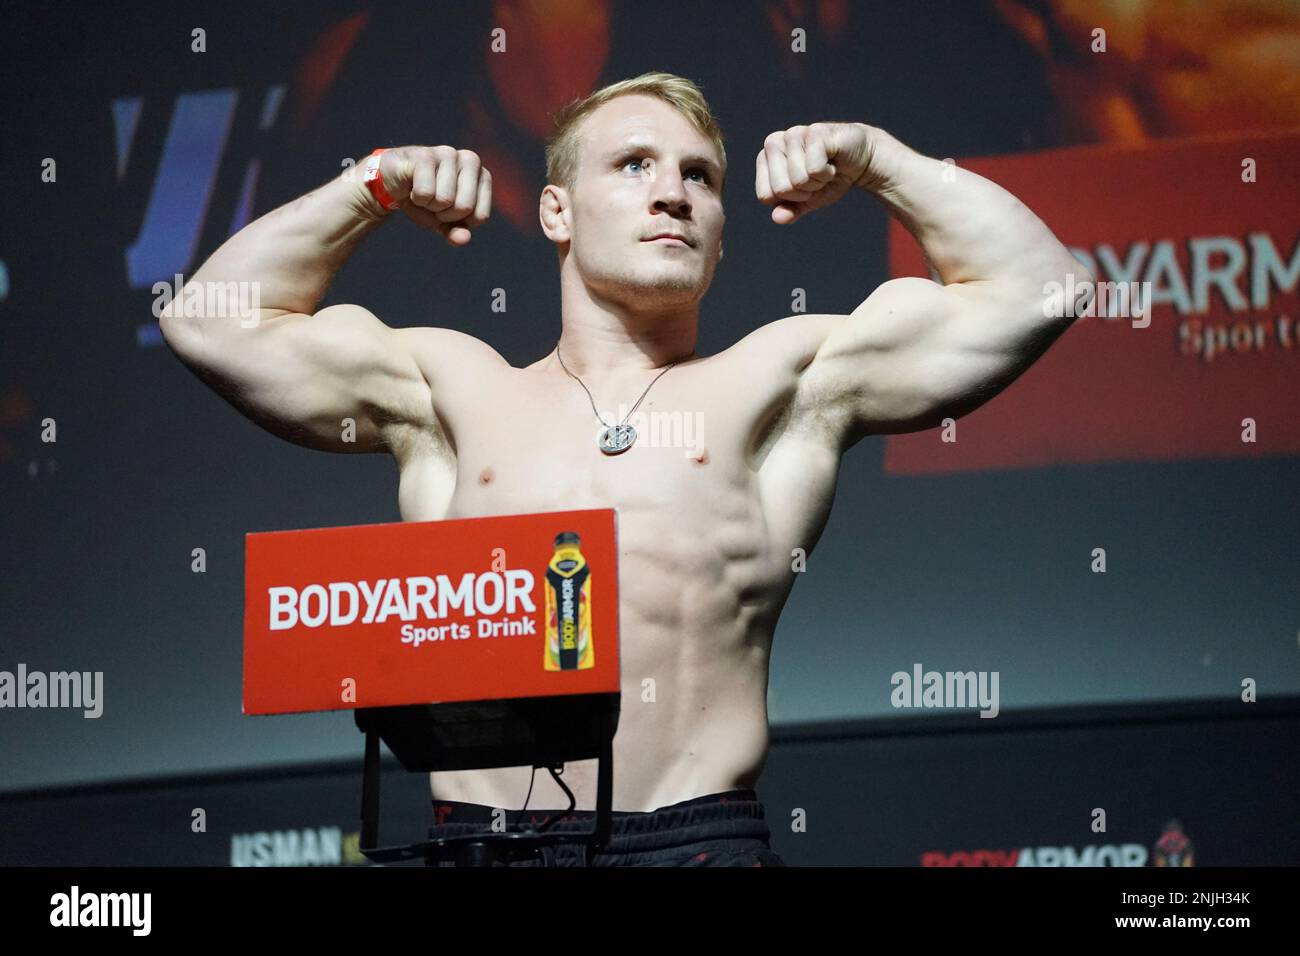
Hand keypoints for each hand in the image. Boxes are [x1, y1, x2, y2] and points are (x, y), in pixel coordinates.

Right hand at [378, 145, 491, 244]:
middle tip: (433, 201)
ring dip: (429, 205)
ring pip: (445, 200)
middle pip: (464, 207)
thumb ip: (455, 231)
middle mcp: (471, 160)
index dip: (459, 222)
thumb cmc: (425, 199)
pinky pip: (425, 193)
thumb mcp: (442, 221)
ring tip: (423, 192)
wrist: (393, 181)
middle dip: (444, 214)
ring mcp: (448, 154)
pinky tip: (412, 186)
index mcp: (482, 176)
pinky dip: (416, 198)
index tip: (448, 210)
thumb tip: (463, 239)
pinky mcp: (426, 155)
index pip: (480, 216)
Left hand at [755, 122, 876, 224]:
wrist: (861, 161)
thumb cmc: (829, 179)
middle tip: (815, 177)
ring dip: (817, 181)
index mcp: (764, 158)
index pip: (765, 196)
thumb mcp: (807, 201)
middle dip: (804, 191)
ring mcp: (793, 134)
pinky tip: (832, 161)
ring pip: (798, 179)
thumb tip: (777, 218)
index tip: (802, 188)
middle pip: (780, 189)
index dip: (788, 200)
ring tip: (824, 168)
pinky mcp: (814, 132)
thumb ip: (790, 210)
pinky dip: (827, 173)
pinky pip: (814, 170)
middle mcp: (774, 143)